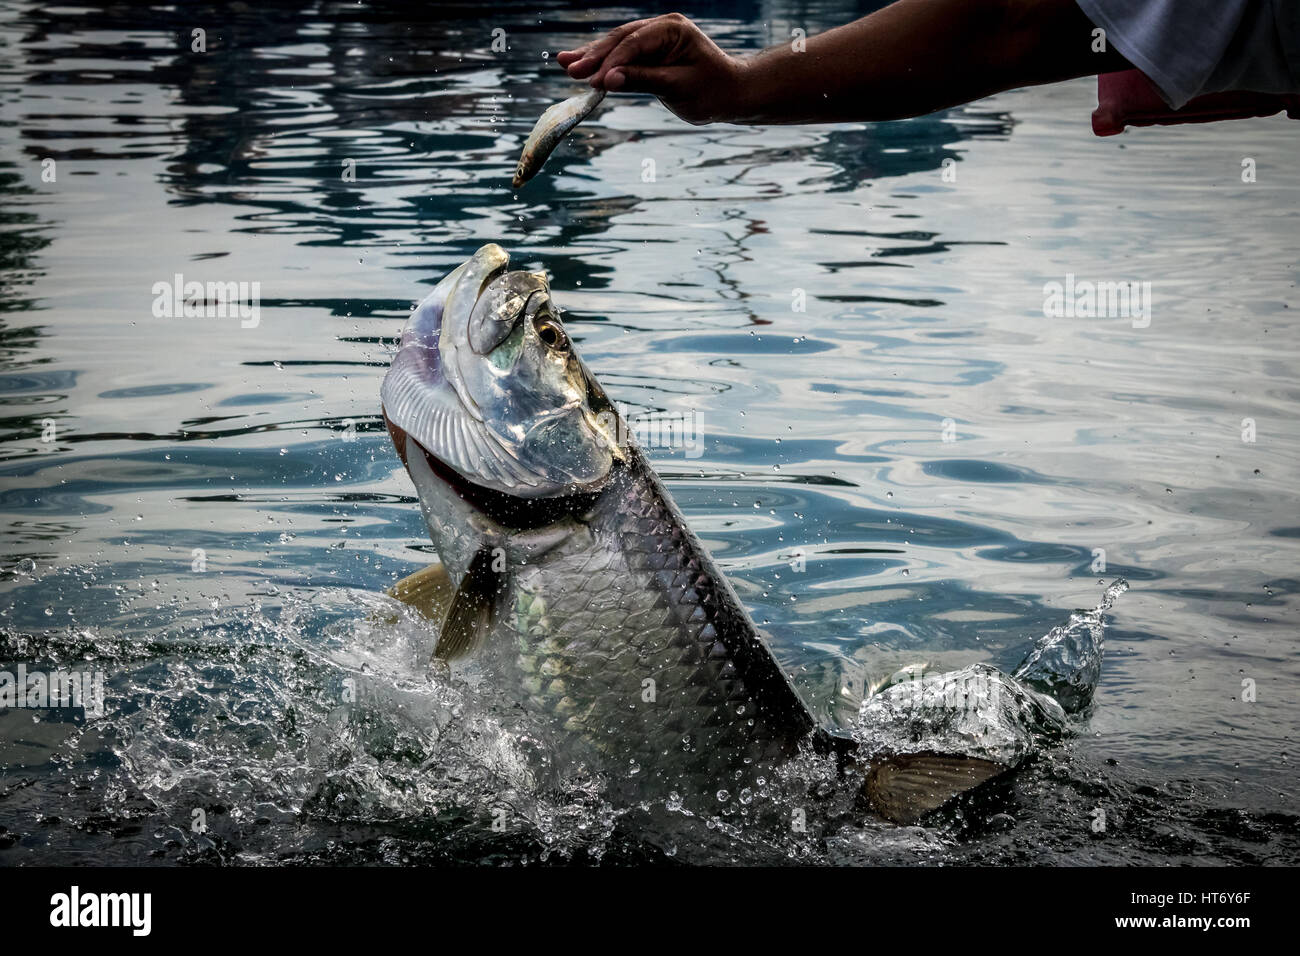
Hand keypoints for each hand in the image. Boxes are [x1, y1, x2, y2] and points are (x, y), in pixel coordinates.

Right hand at [557, 13, 745, 124]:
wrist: (732, 93)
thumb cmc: (712, 91)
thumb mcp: (678, 88)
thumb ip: (643, 81)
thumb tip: (609, 80)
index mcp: (672, 29)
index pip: (634, 44)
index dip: (612, 62)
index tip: (593, 81)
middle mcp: (662, 27)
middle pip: (621, 39)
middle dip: (594, 55)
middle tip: (568, 69)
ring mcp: (655, 37)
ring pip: (617, 45)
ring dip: (592, 56)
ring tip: (564, 63)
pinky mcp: (650, 51)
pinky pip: (623, 55)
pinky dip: (604, 63)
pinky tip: (581, 64)